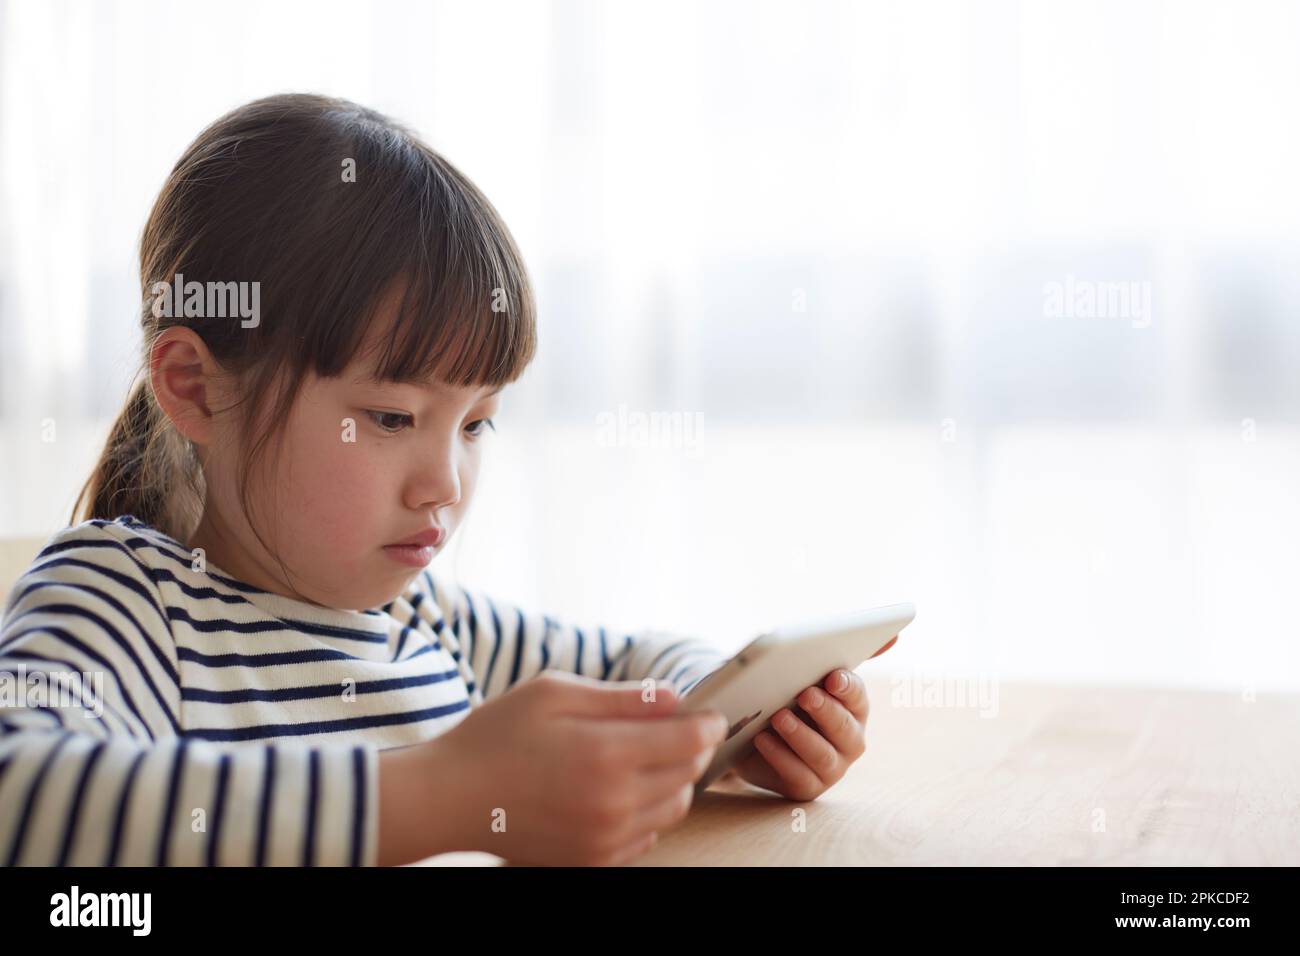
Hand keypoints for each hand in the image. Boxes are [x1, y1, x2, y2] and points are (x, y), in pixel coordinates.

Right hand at [421, 671, 727, 865]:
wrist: (447, 798)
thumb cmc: (496, 736)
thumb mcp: (554, 693)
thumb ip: (621, 697)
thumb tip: (674, 698)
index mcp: (608, 753)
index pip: (691, 741)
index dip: (709, 723)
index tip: (711, 714)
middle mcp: (614, 802)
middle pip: (689, 776)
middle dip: (691, 749)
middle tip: (675, 729)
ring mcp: (605, 838)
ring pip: (673, 809)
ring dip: (673, 782)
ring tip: (643, 759)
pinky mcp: (592, 860)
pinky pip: (646, 837)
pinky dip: (647, 813)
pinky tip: (620, 791)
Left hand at [727, 634, 896, 800]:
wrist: (754, 735)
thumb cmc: (789, 699)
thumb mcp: (810, 675)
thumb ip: (844, 654)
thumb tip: (894, 638)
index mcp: (854, 709)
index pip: (858, 697)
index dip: (846, 687)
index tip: (832, 677)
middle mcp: (850, 740)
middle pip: (844, 727)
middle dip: (825, 711)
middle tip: (804, 694)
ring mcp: (831, 767)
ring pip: (822, 754)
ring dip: (800, 735)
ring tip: (778, 717)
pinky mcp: (807, 787)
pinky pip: (797, 775)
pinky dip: (779, 756)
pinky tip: (762, 738)